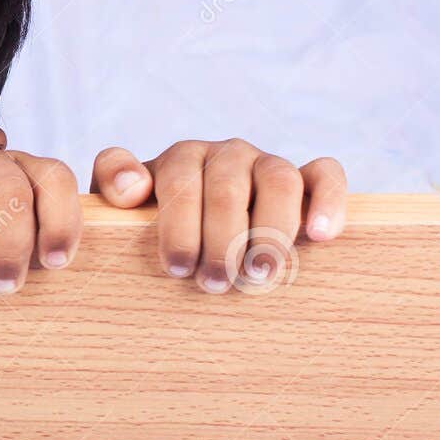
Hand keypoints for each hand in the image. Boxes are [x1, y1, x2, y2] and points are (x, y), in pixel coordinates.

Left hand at [91, 139, 345, 292]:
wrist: (196, 235)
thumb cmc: (156, 230)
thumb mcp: (124, 210)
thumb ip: (113, 183)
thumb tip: (133, 189)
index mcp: (180, 160)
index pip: (178, 177)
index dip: (177, 223)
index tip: (175, 267)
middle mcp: (225, 155)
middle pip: (227, 187)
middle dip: (220, 240)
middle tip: (213, 284)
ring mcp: (266, 164)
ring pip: (278, 180)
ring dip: (270, 230)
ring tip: (257, 274)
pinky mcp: (306, 180)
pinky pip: (324, 175)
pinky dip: (326, 201)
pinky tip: (320, 236)